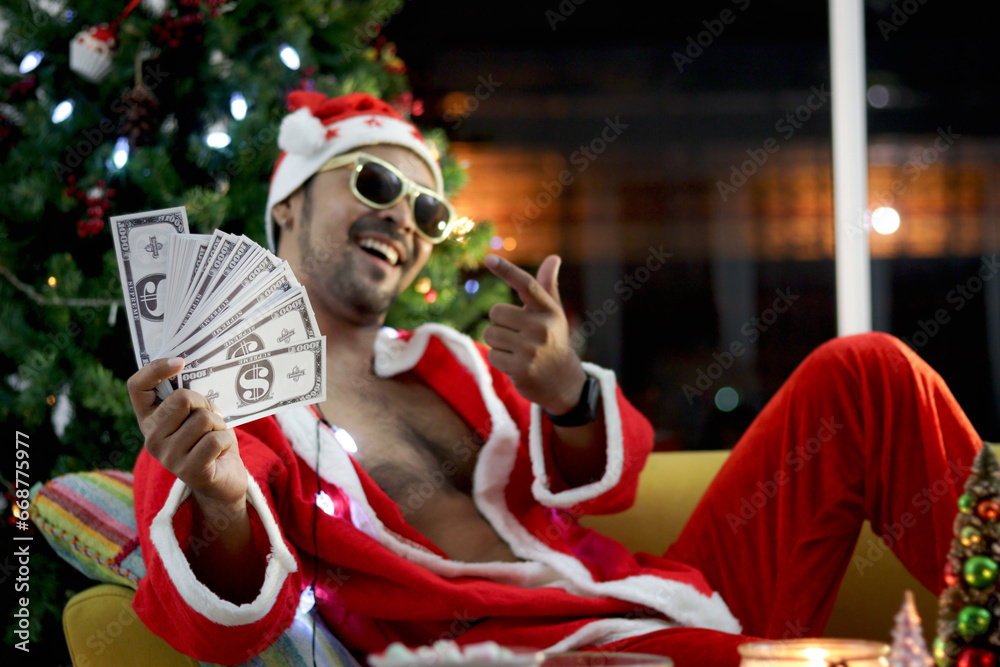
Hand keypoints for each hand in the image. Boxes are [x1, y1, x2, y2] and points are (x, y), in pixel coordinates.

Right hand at [127, 357, 246, 509]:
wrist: (222, 481)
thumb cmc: (209, 440)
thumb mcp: (196, 415)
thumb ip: (189, 398)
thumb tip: (193, 371)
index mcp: (149, 419)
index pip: (137, 386)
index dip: (156, 369)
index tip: (180, 362)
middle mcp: (151, 438)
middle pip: (183, 398)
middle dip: (206, 403)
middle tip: (211, 418)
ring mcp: (168, 456)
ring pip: (203, 419)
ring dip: (219, 424)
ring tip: (215, 437)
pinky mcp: (189, 470)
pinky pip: (215, 439)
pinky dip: (225, 440)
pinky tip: (220, 452)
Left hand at [483, 254, 586, 414]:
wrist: (563, 381)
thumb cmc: (552, 340)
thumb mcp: (552, 313)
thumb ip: (548, 285)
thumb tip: (554, 257)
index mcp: (548, 310)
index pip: (526, 285)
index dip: (506, 270)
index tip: (489, 258)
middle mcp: (542, 327)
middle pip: (496, 312)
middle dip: (499, 324)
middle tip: (516, 335)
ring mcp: (532, 349)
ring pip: (490, 335)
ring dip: (498, 343)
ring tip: (516, 350)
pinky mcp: (522, 369)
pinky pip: (492, 355)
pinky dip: (499, 360)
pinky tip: (515, 364)